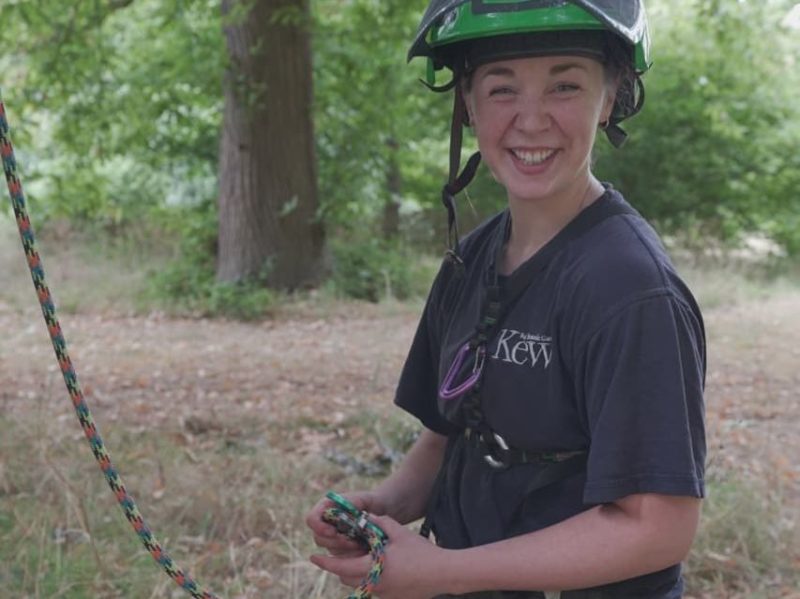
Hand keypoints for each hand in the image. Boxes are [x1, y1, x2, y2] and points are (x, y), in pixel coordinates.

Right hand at [306, 491, 386, 556]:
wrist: (380, 514)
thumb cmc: (370, 502)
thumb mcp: (363, 498)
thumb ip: (353, 501)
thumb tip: (343, 509)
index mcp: (325, 509)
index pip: (311, 519)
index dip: (319, 527)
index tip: (333, 531)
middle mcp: (325, 525)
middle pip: (318, 539)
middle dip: (335, 542)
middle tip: (352, 541)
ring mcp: (332, 539)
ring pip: (329, 550)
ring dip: (344, 549)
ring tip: (361, 544)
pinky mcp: (341, 550)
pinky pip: (340, 559)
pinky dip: (351, 555)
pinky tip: (363, 550)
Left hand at [310, 515, 448, 598]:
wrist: (443, 573)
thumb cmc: (420, 551)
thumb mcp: (398, 532)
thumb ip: (379, 522)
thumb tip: (364, 516)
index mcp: (373, 567)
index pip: (341, 567)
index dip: (325, 562)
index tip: (313, 556)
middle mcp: (374, 585)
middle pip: (346, 578)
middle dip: (339, 568)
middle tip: (336, 556)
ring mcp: (384, 595)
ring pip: (360, 584)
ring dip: (355, 573)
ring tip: (359, 560)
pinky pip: (374, 589)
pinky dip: (370, 578)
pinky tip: (381, 567)